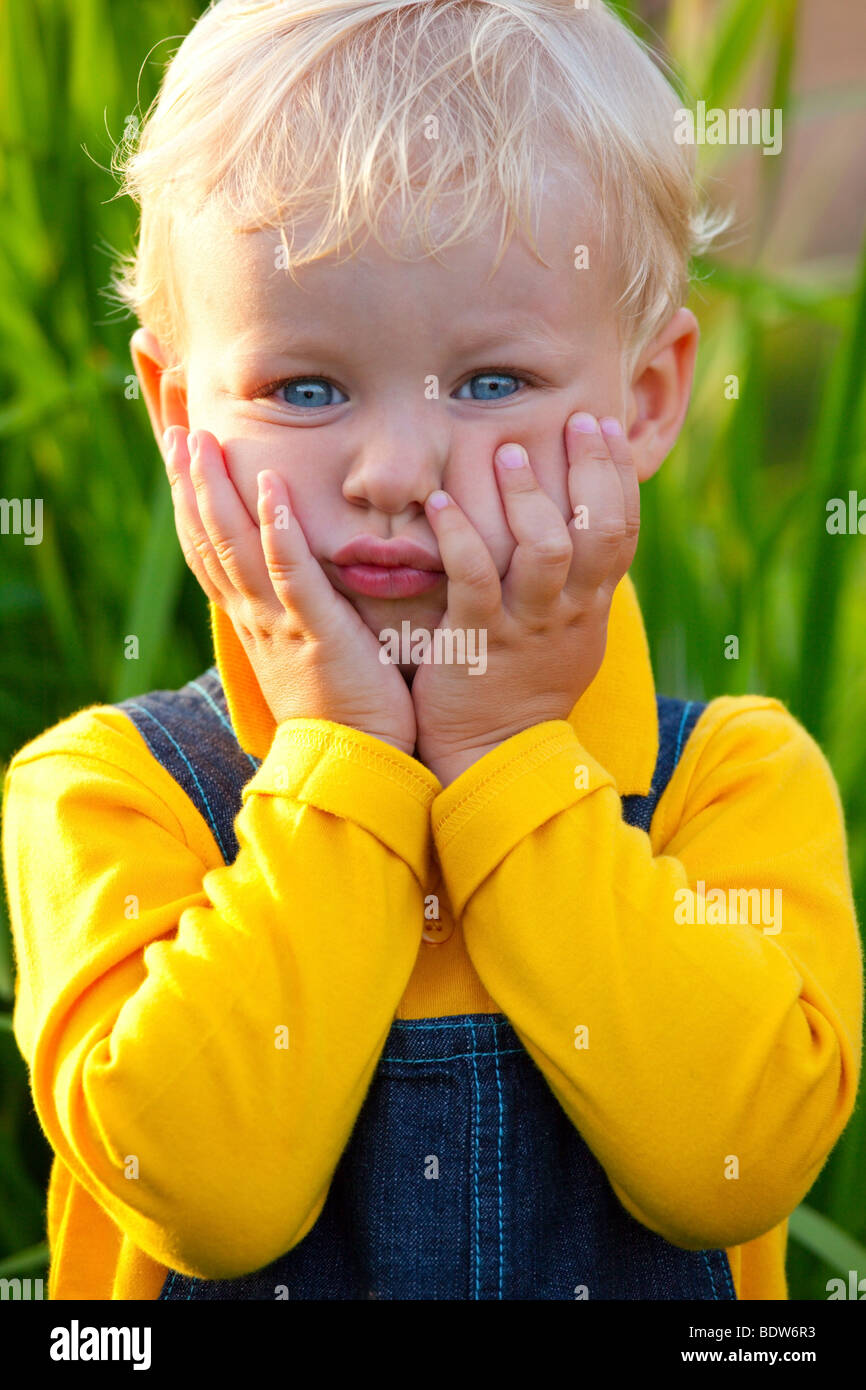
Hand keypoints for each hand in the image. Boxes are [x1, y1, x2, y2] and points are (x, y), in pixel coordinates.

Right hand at [162, 427, 416, 754]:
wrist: (354, 771)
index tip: (185, 465)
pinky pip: (291, 573)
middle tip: (180, 434)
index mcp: (256, 625)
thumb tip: (302, 594)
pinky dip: (278, 528)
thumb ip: (302, 621)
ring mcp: (280, 626)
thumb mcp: (312, 659)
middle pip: (210, 543)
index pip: (214, 557)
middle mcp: (256, 621)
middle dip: (193, 486)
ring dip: (218, 492)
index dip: (195, 509)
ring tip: (206, 442)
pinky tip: (272, 484)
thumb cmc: (345, 717)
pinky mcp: (315, 633)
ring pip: (235, 548)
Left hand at [412, 413, 638, 785]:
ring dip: (527, 495)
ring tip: (508, 452)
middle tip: (573, 420)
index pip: (621, 529)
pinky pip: (474, 578)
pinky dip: (460, 535)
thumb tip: (579, 534)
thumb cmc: (525, 689)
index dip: (616, 474)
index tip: (602, 426)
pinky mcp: (479, 639)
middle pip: (597, 528)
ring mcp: (526, 626)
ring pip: (544, 548)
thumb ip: (578, 587)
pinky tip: (441, 503)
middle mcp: (569, 611)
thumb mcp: (570, 637)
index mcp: (591, 606)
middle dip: (590, 468)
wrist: (496, 755)